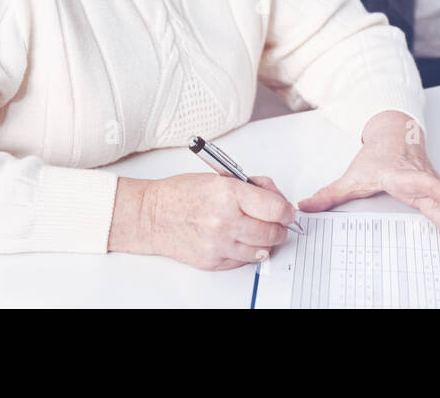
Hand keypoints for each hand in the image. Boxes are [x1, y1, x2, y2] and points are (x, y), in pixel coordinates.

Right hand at [108, 172, 295, 270]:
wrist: (152, 215)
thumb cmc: (183, 193)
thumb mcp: (221, 178)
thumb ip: (254, 188)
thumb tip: (279, 201)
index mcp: (229, 194)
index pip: (276, 209)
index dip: (286, 210)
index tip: (287, 211)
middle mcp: (225, 221)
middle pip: (272, 233)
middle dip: (280, 228)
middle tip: (277, 223)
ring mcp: (219, 244)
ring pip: (261, 250)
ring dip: (266, 242)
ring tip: (259, 231)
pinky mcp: (213, 261)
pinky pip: (243, 261)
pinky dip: (247, 252)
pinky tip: (239, 239)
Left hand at [298, 111, 439, 253]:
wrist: (395, 132)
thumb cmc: (376, 155)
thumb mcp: (352, 175)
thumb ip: (330, 194)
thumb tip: (305, 206)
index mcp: (401, 175)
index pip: (420, 182)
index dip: (434, 190)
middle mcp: (421, 179)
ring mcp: (433, 182)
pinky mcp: (439, 186)